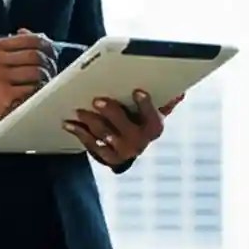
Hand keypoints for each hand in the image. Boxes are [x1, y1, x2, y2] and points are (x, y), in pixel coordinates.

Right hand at [0, 29, 56, 127]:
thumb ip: (17, 46)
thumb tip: (41, 36)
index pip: (32, 39)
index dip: (48, 47)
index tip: (53, 54)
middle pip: (36, 56)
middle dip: (49, 65)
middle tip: (51, 72)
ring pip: (36, 72)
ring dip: (45, 80)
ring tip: (44, 84)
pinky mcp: (3, 94)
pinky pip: (31, 89)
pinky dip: (39, 92)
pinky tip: (37, 94)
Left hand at [61, 90, 184, 165]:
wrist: (130, 146)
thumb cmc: (140, 119)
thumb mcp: (153, 110)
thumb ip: (165, 100)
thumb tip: (180, 91)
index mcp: (154, 128)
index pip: (153, 118)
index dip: (146, 106)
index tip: (138, 91)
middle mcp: (140, 143)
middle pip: (126, 129)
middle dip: (112, 113)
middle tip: (97, 100)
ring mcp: (122, 152)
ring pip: (105, 136)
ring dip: (91, 122)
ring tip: (79, 110)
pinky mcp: (107, 157)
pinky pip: (91, 145)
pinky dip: (79, 133)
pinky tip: (69, 123)